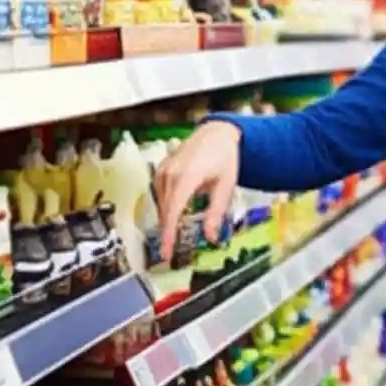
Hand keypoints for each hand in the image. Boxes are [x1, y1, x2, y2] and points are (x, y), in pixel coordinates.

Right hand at [154, 121, 241, 261]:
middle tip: (171, 252)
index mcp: (186, 178)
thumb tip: (211, 237)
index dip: (168, 236)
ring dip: (167, 220)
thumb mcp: (226, 187)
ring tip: (174, 236)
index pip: (173, 213)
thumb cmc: (223, 157)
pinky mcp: (161, 170)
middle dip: (167, 233)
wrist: (216, 133)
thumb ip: (216, 213)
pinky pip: (160, 194)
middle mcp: (170, 173)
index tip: (166, 252)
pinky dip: (167, 207)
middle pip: (164, 211)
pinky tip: (175, 214)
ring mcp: (163, 170)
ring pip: (161, 204)